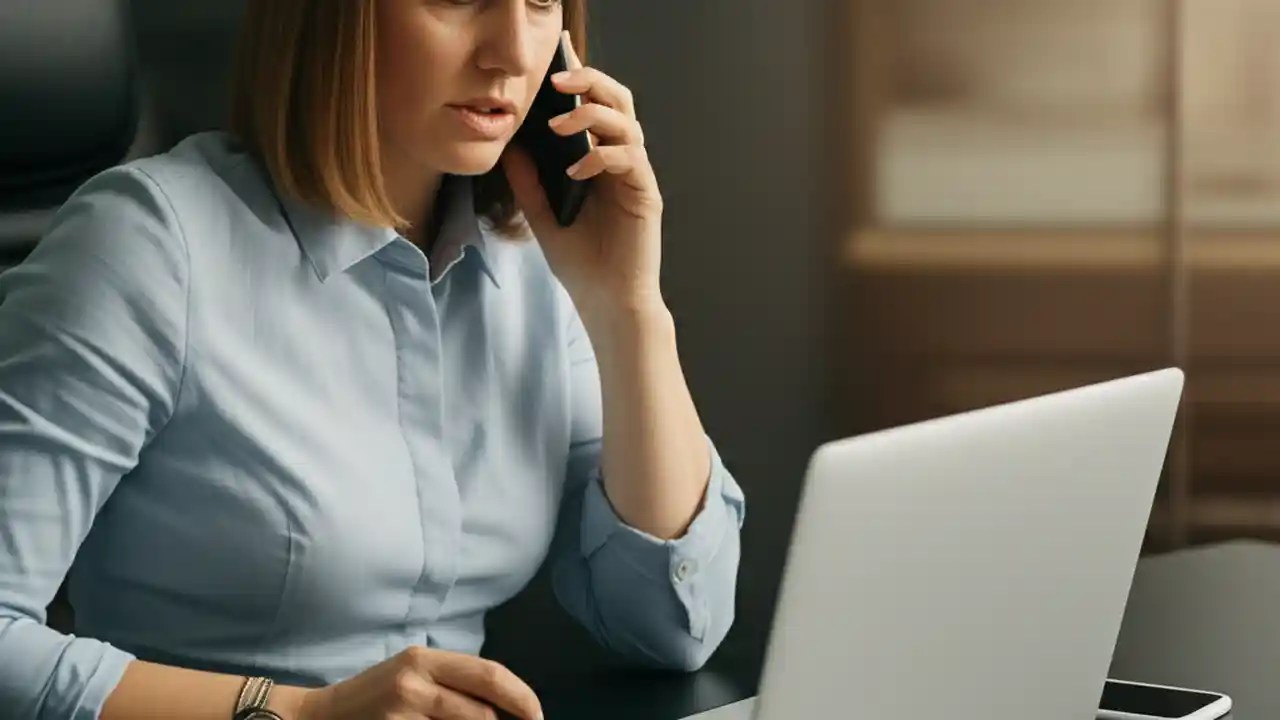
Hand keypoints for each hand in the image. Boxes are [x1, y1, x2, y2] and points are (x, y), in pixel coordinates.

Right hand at [293, 646, 541, 719]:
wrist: (317, 719)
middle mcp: (413, 681)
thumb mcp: (413, 677)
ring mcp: (400, 711)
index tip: (538, 717)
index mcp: (424, 658)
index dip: (522, 698)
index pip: (489, 675)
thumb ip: (455, 685)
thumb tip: (508, 708)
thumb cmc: (374, 700)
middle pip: (482, 713)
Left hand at [502, 29, 663, 317]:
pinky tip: (577, 169)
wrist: (606, 303)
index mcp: (599, 162)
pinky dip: (603, 155)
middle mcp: (621, 163)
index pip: (594, 109)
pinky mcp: (646, 195)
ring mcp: (636, 177)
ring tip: (560, 125)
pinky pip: (630, 158)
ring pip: (627, 123)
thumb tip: (510, 147)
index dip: (579, 82)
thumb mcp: (543, 218)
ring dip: (592, 115)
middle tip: (559, 79)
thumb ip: (529, 183)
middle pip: (618, 102)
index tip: (553, 66)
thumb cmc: (582, 264)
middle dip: (591, 82)